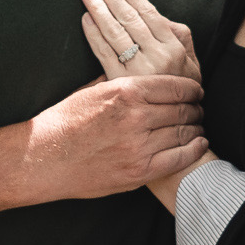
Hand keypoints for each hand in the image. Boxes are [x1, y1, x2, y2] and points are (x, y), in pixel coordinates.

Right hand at [22, 72, 204, 200]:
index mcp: (126, 91)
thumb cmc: (66, 121)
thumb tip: (140, 71)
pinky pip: (177, 159)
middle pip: (182, 110)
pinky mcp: (138, 172)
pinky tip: (199, 143)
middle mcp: (136, 117)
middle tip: (199, 108)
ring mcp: (138, 147)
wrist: (45, 157)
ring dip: (195, 128)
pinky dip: (193, 150)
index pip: (174, 87)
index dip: (191, 89)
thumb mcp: (94, 89)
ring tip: (197, 126)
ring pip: (182, 133)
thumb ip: (121, 81)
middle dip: (194, 108)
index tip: (196, 90)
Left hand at [81, 0, 200, 84]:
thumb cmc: (181, 89)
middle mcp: (157, 56)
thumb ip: (179, 36)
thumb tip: (161, 17)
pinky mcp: (122, 83)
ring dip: (98, 8)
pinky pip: (104, 53)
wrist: (175, 126)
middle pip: (129, 18)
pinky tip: (86, 19)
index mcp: (173, 47)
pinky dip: (93, 35)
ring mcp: (139, 71)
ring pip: (115, 32)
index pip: (148, 12)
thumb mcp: (191, 62)